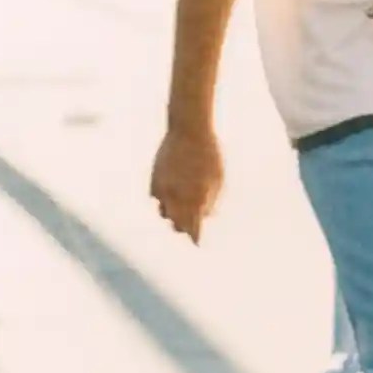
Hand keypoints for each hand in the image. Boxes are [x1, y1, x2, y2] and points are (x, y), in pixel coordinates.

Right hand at [150, 127, 223, 244]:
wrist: (189, 130)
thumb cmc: (210, 154)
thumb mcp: (218, 178)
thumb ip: (211, 200)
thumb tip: (206, 217)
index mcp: (197, 197)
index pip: (193, 228)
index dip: (195, 237)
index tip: (197, 243)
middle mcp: (177, 196)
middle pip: (177, 225)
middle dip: (184, 228)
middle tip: (190, 227)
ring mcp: (164, 188)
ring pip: (164, 213)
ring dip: (173, 215)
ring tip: (181, 209)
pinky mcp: (154, 180)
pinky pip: (157, 198)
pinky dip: (164, 200)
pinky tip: (172, 193)